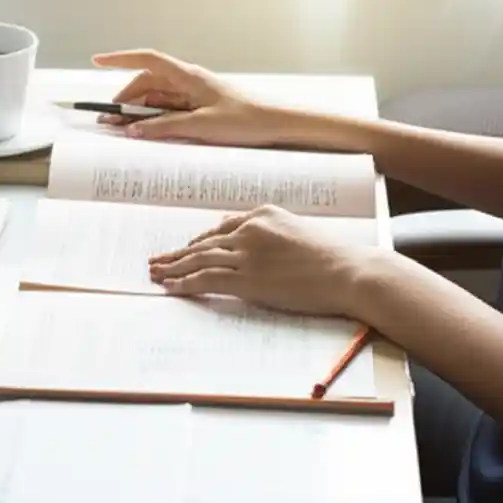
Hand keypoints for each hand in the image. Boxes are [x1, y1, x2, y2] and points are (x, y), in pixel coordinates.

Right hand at [91, 49, 280, 145]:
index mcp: (188, 76)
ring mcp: (194, 95)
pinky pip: (170, 111)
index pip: (147, 60)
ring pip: (157, 99)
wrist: (277, 125)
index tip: (96, 60)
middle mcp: (189, 81)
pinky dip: (155, 120)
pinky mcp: (200, 109)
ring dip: (139, 113)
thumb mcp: (201, 126)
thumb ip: (165, 128)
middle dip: (125, 100)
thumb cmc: (246, 120)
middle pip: (147, 83)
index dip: (119, 58)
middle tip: (109, 122)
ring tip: (124, 132)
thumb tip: (133, 130)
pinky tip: (147, 134)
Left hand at [148, 205, 376, 317]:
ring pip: (199, 259)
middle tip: (157, 259)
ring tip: (155, 273)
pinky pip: (206, 279)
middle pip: (204, 242)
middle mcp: (251, 229)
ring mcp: (247, 253)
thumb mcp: (299, 233)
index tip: (186, 247)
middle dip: (178, 253)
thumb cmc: (334, 258)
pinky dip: (184, 283)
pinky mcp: (247, 278)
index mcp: (264, 214)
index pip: (223, 226)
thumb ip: (274, 236)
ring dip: (173, 267)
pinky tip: (171, 287)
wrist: (348, 271)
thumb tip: (259, 250)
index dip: (200, 240)